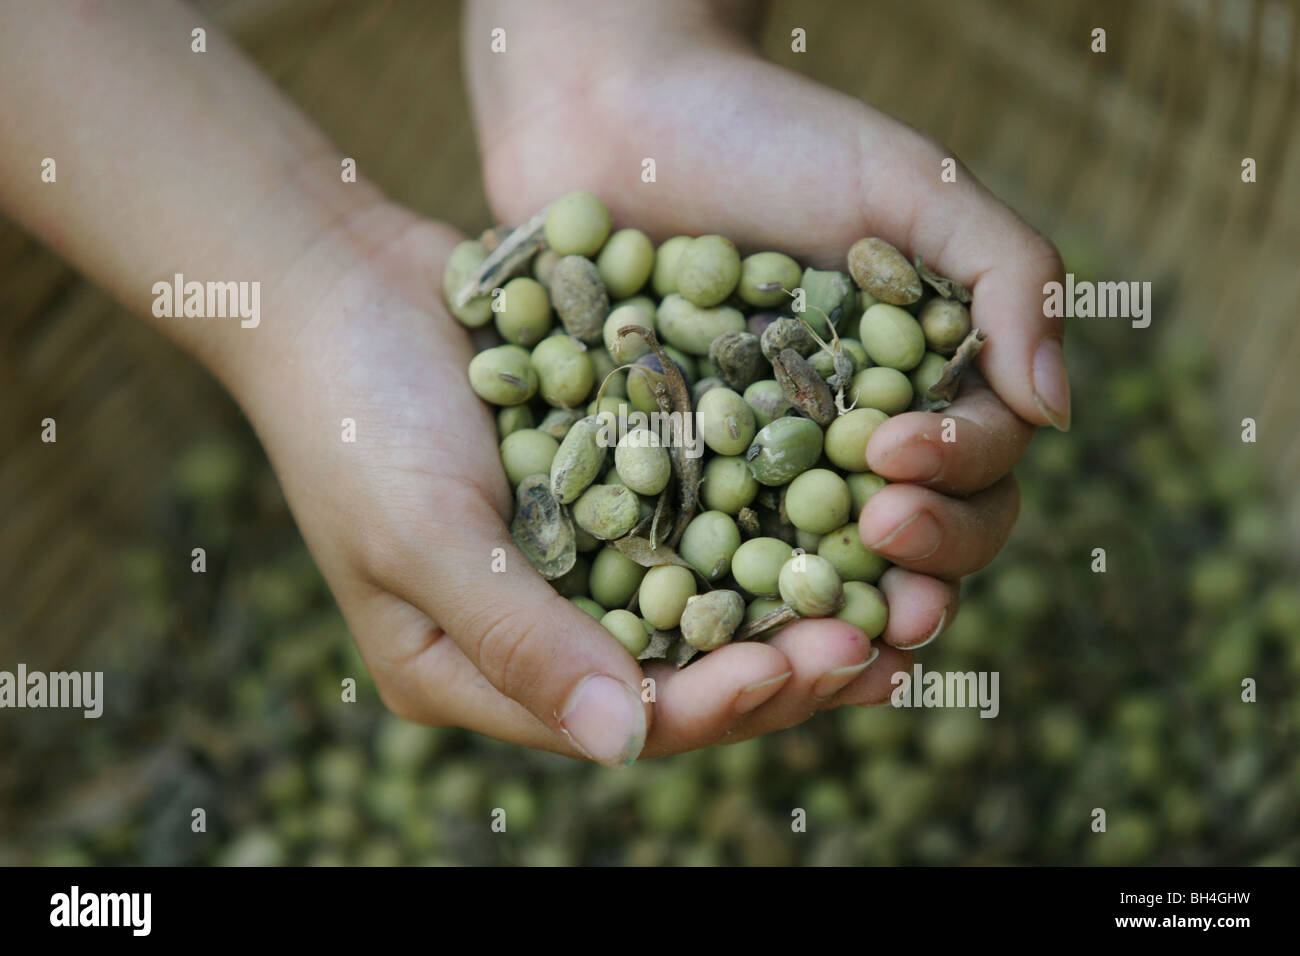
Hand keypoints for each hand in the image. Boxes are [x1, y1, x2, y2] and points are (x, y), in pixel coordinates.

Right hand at [248, 203, 896, 765]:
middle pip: (683, 669)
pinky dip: (770, 510)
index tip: (799, 667)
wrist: (338, 280)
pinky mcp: (614, 476)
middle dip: (784, 659)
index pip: (619, 719)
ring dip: (799, 593)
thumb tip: (627, 745)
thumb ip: (521, 640)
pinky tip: (846, 498)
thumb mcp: (421, 538)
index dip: (715, 703)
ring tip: (899, 588)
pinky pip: (704, 508)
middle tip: (885, 641)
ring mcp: (580, 548)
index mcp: (475, 674)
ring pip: (712, 596)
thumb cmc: (351, 418)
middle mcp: (540, 623)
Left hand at [465, 3, 1068, 730]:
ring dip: (842, 608)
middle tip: (880, 546)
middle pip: (920, 535)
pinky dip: (731, 605)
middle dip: (919, 556)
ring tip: (831, 631)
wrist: (616, 120)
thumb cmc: (769, 138)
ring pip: (829, 568)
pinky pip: (714, 561)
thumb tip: (1057, 413)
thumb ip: (1007, 277)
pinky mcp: (679, 486)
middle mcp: (855, 441)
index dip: (956, 479)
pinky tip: (724, 635)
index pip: (978, 464)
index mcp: (924, 383)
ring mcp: (766, 471)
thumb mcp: (909, 182)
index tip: (894, 459)